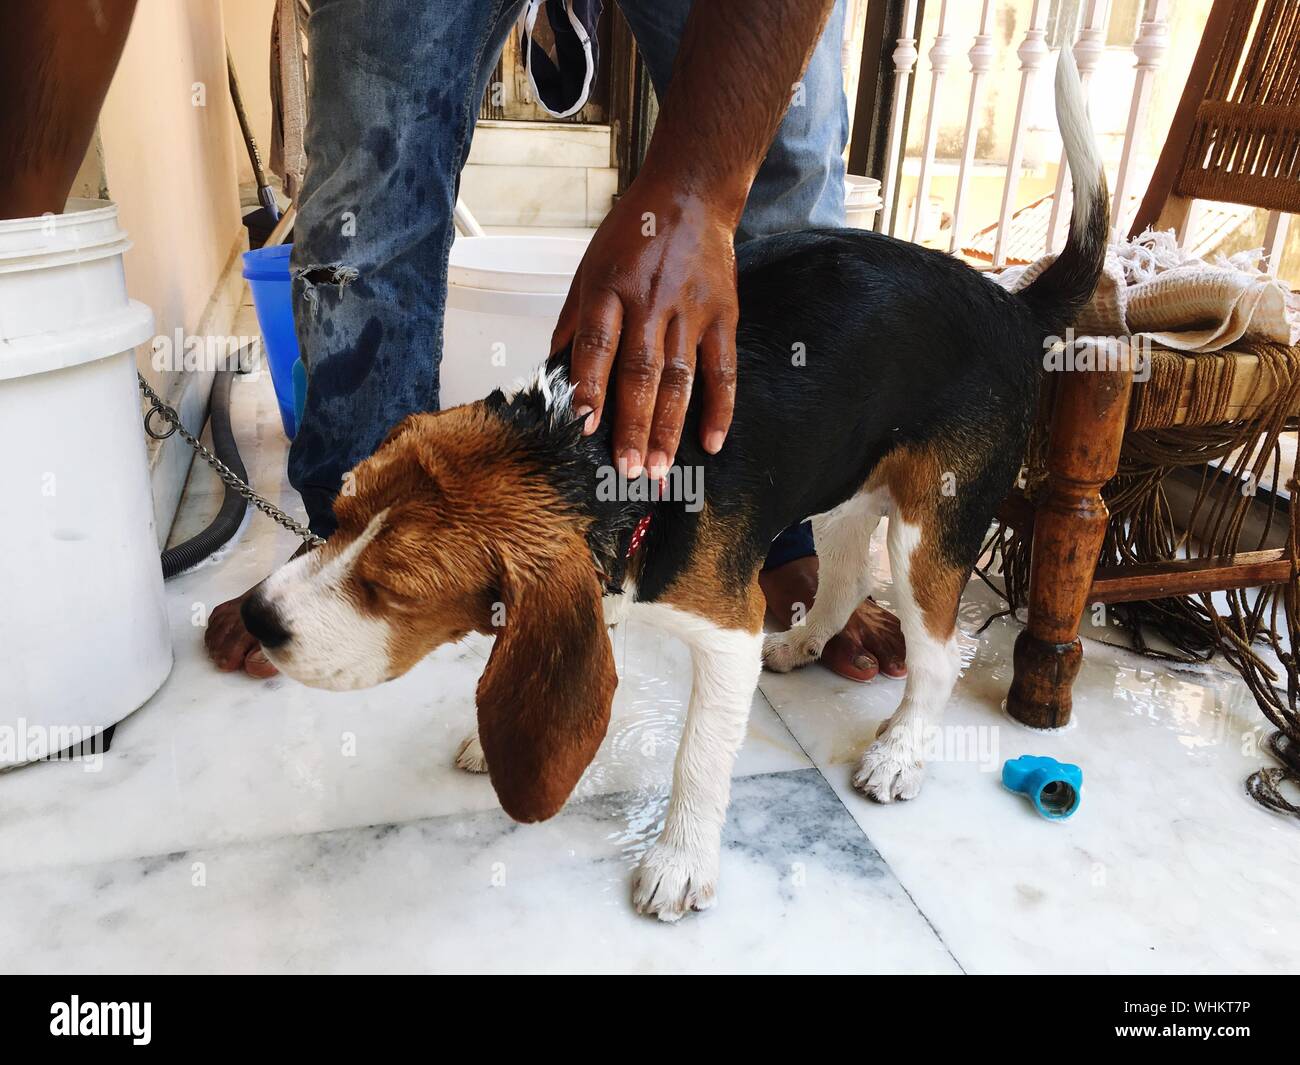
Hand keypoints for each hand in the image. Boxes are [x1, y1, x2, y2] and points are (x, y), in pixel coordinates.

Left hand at [551, 178, 738, 479]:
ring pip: (680, 378)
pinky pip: (723, 369)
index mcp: (610, 287)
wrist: (691, 195)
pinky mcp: (724, 314)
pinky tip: (712, 442)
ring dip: (670, 428)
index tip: (584, 426)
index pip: (597, 344)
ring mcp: (691, 309)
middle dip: (634, 425)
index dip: (590, 386)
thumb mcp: (588, 269)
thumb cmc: (632, 235)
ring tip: (661, 467)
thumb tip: (552, 375)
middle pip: (641, 370)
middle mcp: (651, 299)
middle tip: (629, 469)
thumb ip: (574, 323)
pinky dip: (721, 408)